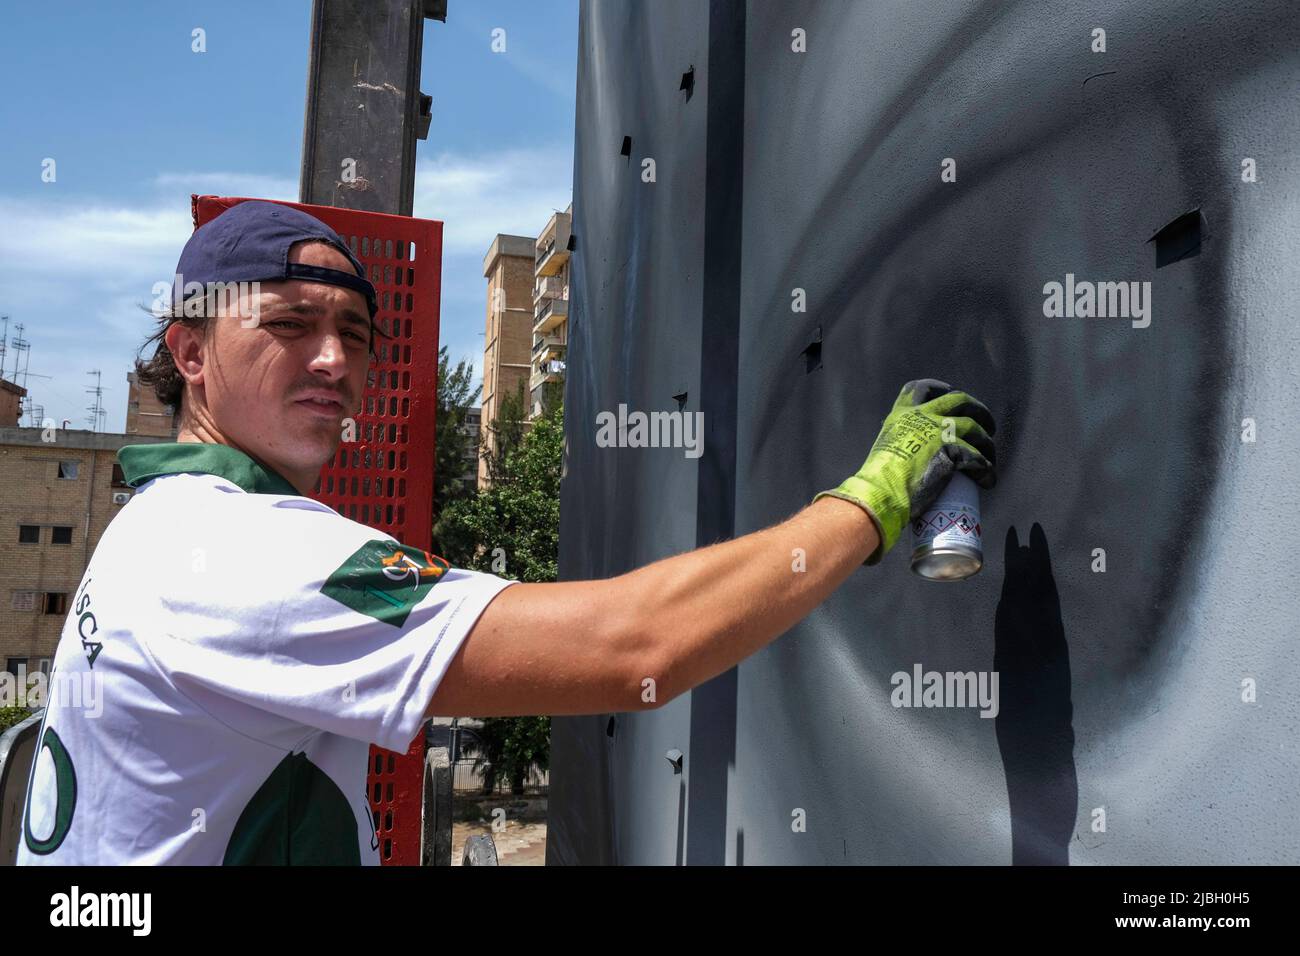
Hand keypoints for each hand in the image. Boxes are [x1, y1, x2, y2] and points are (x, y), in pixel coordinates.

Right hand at [813, 379, 996, 564]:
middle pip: (960, 399)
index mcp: (902, 415)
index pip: (921, 388)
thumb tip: (912, 452)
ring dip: (987, 444)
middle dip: (979, 410)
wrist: (882, 492)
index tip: (952, 393)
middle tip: (988, 426)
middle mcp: (922, 417)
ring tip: (990, 457)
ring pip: (975, 428)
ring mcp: (938, 431)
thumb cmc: (879, 478)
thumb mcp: (886, 447)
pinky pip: (978, 458)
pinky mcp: (951, 451)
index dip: (941, 388)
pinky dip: (986, 470)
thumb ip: (901, 441)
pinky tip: (987, 481)